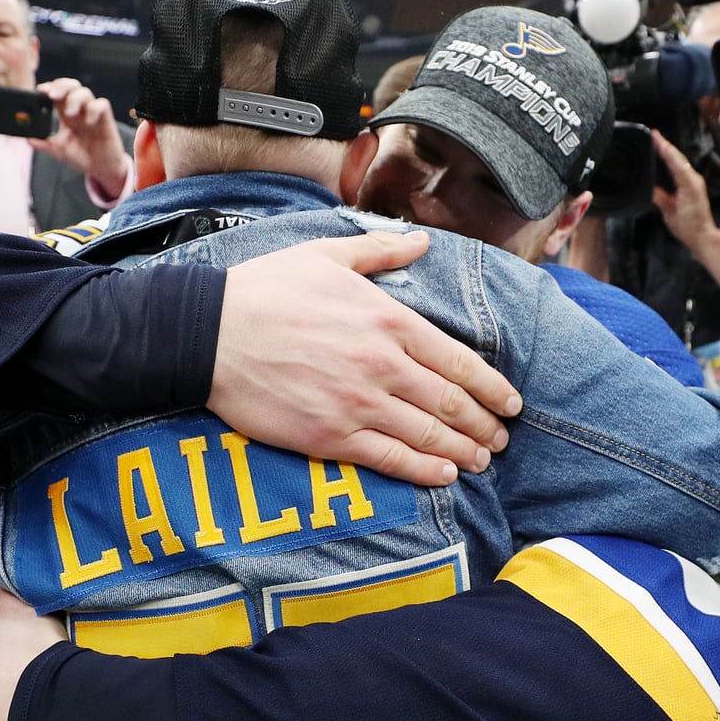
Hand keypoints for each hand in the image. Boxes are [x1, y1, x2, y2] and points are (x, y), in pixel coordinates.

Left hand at [33, 77, 131, 197]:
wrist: (100, 169)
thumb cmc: (81, 156)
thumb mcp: (58, 150)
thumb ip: (43, 143)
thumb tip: (27, 139)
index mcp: (66, 115)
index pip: (57, 93)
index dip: (49, 88)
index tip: (40, 91)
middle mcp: (79, 110)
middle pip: (70, 86)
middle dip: (61, 86)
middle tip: (52, 95)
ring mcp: (92, 113)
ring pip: (85, 92)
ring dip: (74, 99)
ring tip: (70, 114)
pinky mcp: (105, 119)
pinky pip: (102, 104)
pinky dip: (94, 109)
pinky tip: (89, 121)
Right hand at [209, 230, 523, 486]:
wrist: (208, 334)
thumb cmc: (264, 290)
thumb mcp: (326, 255)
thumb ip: (381, 251)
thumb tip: (421, 243)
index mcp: (388, 320)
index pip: (460, 361)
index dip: (492, 388)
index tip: (511, 402)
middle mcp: (382, 365)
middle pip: (452, 404)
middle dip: (485, 425)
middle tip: (501, 438)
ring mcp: (358, 404)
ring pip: (428, 436)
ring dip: (463, 452)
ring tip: (482, 460)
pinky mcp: (329, 436)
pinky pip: (391, 459)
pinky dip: (425, 471)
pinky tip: (445, 477)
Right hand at [650, 130, 719, 252]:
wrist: (703, 236)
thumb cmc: (689, 227)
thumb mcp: (670, 213)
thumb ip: (661, 198)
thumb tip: (652, 188)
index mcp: (688, 184)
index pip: (675, 161)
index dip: (664, 149)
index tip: (656, 138)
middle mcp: (693, 180)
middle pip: (678, 158)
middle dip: (665, 146)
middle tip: (654, 135)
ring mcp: (694, 182)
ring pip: (680, 162)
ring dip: (669, 152)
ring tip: (657, 143)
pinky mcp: (693, 186)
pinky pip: (681, 169)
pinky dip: (673, 161)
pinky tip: (666, 159)